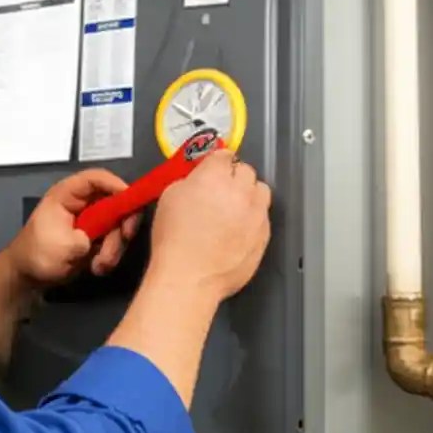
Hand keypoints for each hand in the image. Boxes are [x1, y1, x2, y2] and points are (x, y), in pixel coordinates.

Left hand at [6, 169, 142, 283]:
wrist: (27, 277)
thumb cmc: (38, 254)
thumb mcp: (65, 245)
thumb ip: (91, 235)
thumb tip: (113, 233)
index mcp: (68, 194)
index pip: (97, 178)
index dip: (117, 186)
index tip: (132, 204)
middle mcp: (82, 203)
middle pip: (115, 202)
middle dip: (121, 224)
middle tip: (124, 239)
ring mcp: (90, 221)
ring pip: (118, 225)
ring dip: (114, 247)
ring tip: (99, 265)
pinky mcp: (95, 237)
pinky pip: (113, 241)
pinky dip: (109, 255)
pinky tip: (96, 268)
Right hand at [147, 150, 270, 300]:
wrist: (189, 277)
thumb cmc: (176, 242)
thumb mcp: (169, 198)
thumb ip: (189, 181)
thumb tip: (199, 180)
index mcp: (215, 176)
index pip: (224, 154)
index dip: (216, 161)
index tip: (214, 166)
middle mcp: (240, 192)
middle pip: (246, 170)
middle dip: (234, 176)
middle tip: (220, 189)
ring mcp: (255, 214)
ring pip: (261, 191)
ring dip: (249, 195)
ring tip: (233, 208)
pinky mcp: (263, 235)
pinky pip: (263, 217)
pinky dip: (253, 219)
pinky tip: (236, 229)